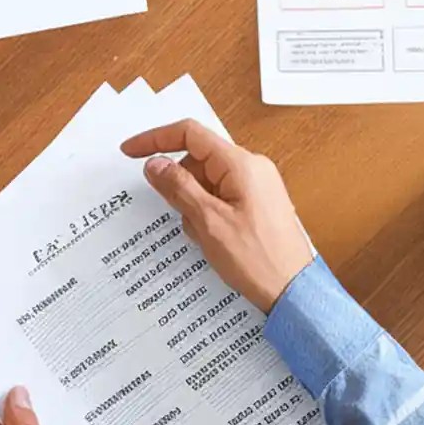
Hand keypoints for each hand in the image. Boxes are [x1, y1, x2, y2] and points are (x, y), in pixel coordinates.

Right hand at [120, 119, 313, 311]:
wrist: (292, 290)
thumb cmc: (258, 260)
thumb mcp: (208, 222)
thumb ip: (178, 188)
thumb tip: (154, 164)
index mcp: (241, 165)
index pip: (190, 134)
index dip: (156, 140)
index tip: (131, 151)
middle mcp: (252, 168)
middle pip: (197, 161)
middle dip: (180, 187)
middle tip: (182, 217)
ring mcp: (256, 186)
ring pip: (206, 183)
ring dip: (194, 207)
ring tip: (206, 236)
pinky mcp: (256, 203)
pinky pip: (220, 198)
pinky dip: (207, 215)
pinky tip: (215, 240)